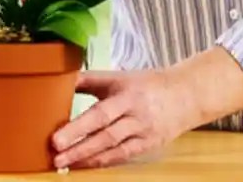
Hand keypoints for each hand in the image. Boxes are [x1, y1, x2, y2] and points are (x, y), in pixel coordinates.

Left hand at [51, 69, 197, 169]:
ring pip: (113, 148)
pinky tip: (84, 165)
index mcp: (128, 93)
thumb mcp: (121, 77)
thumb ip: (92, 80)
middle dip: (79, 146)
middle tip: (56, 156)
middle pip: (106, 133)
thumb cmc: (148, 84)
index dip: (78, 126)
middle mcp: (137, 113)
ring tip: (63, 164)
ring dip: (87, 158)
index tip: (56, 138)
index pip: (101, 112)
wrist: (187, 94)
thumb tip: (59, 81)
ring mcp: (144, 131)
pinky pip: (123, 156)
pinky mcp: (149, 144)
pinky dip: (103, 162)